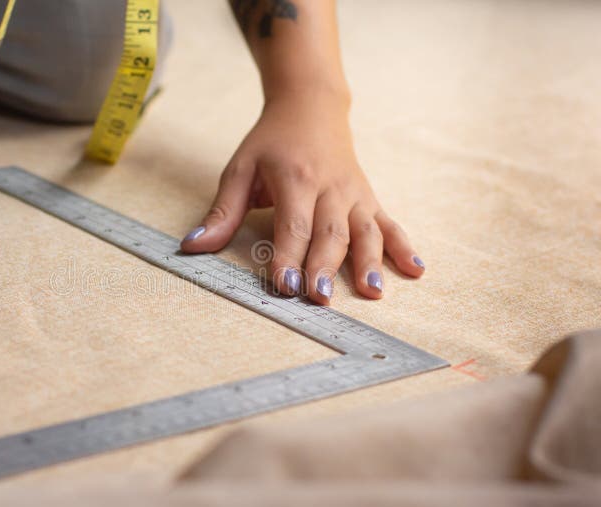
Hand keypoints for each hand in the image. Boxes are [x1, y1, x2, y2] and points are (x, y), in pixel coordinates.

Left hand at [180, 87, 424, 302]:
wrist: (311, 105)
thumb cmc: (271, 142)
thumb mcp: (240, 169)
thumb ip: (222, 212)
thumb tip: (193, 247)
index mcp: (295, 178)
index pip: (293, 224)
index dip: (288, 257)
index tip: (285, 287)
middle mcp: (329, 186)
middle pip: (329, 232)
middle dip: (324, 267)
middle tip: (319, 299)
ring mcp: (353, 193)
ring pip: (364, 230)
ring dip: (369, 262)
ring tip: (372, 292)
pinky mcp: (368, 197)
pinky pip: (388, 223)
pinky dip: (402, 246)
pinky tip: (415, 269)